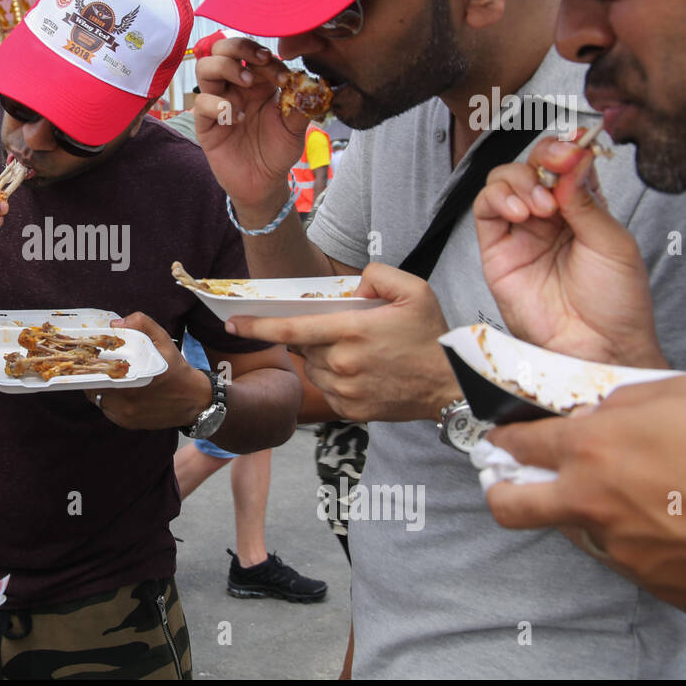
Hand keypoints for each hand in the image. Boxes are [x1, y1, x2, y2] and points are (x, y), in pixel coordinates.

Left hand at [85, 313, 211, 429]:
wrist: (193, 401)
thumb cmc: (176, 369)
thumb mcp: (164, 341)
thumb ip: (142, 325)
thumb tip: (116, 324)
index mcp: (137, 375)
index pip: (99, 370)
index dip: (89, 362)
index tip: (88, 355)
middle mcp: (129, 398)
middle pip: (93, 385)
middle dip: (91, 373)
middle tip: (95, 364)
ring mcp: (126, 414)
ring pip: (97, 397)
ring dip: (98, 386)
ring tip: (106, 375)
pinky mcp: (126, 423)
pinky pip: (106, 409)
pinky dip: (106, 399)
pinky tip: (117, 390)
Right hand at [194, 37, 308, 225]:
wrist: (264, 182)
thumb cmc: (278, 151)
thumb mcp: (296, 127)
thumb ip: (301, 103)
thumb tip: (310, 83)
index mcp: (257, 81)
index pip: (252, 52)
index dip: (266, 56)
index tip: (284, 76)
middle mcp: (234, 87)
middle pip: (221, 48)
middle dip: (239, 47)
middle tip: (260, 62)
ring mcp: (217, 103)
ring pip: (204, 67)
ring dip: (226, 68)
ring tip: (248, 85)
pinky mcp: (205, 124)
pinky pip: (202, 104)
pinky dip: (220, 106)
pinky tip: (239, 119)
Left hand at [225, 264, 458, 421]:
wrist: (453, 386)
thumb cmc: (432, 336)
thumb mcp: (414, 290)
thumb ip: (377, 274)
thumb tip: (353, 285)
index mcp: (351, 331)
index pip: (290, 329)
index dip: (257, 326)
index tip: (233, 322)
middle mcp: (342, 363)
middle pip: (304, 347)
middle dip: (314, 336)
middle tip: (345, 331)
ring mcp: (345, 391)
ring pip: (314, 369)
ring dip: (323, 357)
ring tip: (359, 353)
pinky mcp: (350, 412)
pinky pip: (327, 390)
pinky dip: (335, 379)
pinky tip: (362, 373)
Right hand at [474, 139, 664, 366]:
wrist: (595, 347)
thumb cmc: (615, 304)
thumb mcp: (614, 243)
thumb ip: (587, 200)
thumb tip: (571, 159)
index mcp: (584, 209)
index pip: (567, 163)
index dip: (565, 148)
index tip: (571, 147)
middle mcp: (550, 217)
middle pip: (531, 165)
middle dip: (541, 158)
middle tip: (553, 168)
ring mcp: (521, 232)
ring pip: (503, 181)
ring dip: (518, 182)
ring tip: (538, 207)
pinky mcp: (497, 250)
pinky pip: (484, 210)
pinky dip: (498, 200)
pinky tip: (520, 212)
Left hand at [483, 376, 685, 637]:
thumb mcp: (683, 394)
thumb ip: (626, 401)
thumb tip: (598, 412)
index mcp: (593, 450)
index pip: (522, 443)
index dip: (505, 438)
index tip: (502, 439)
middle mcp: (592, 503)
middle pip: (510, 505)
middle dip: (501, 490)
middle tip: (506, 480)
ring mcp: (619, 548)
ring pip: (571, 532)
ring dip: (577, 513)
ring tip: (615, 496)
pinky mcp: (650, 581)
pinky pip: (621, 556)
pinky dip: (628, 539)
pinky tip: (662, 522)